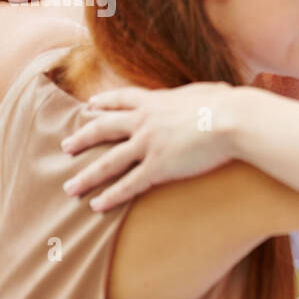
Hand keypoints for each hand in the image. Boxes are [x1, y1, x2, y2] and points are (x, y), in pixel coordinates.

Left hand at [61, 81, 240, 210]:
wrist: (233, 119)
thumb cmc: (230, 104)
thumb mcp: (208, 92)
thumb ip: (200, 95)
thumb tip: (217, 92)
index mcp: (156, 101)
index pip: (121, 100)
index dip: (103, 103)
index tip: (89, 106)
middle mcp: (144, 121)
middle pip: (103, 129)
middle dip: (82, 138)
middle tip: (65, 147)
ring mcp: (148, 144)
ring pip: (108, 163)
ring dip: (86, 176)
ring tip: (70, 187)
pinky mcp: (158, 167)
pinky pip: (128, 185)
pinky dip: (111, 197)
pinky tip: (97, 206)